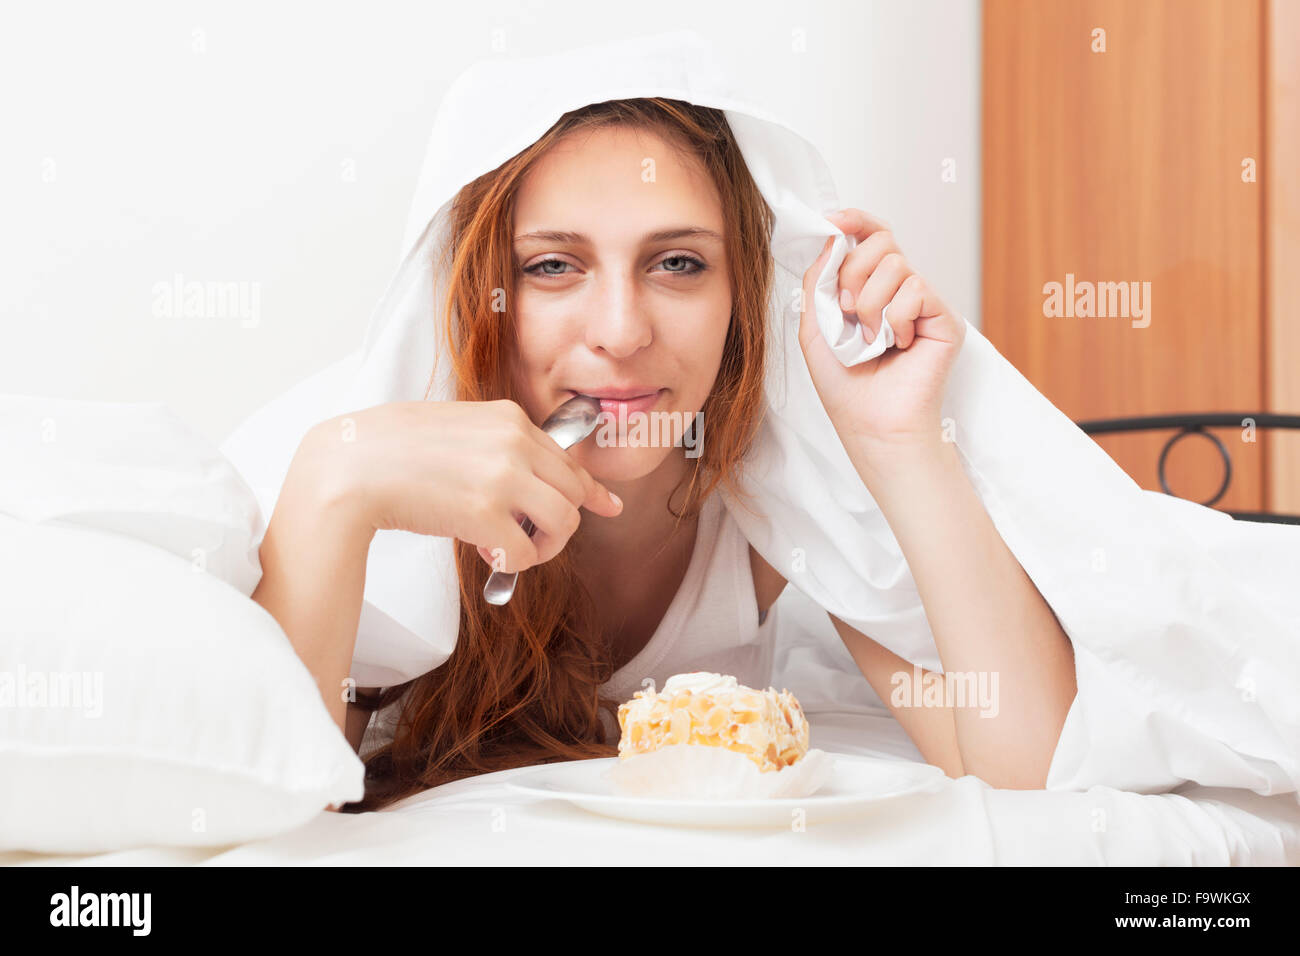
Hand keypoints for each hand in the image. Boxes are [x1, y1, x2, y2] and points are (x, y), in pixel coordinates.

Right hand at [294, 399, 622, 573]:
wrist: (350, 466)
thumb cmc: (393, 450)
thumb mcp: (458, 429)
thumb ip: (500, 447)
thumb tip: (536, 479)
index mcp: (509, 418)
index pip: (568, 458)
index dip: (588, 489)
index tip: (606, 505)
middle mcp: (514, 443)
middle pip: (572, 493)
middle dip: (559, 523)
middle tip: (531, 539)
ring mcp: (503, 478)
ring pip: (564, 523)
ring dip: (544, 546)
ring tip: (511, 548)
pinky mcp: (485, 515)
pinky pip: (528, 551)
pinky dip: (514, 562)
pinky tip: (487, 553)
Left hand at [797, 208, 966, 449]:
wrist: (870, 422)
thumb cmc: (845, 384)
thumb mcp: (815, 326)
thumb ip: (817, 281)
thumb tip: (832, 238)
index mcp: (870, 288)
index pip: (869, 238)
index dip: (854, 220)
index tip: (832, 220)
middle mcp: (899, 289)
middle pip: (880, 241)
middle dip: (851, 272)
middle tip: (845, 311)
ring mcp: (923, 301)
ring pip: (896, 264)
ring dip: (869, 304)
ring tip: (871, 338)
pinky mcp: (944, 317)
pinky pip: (916, 289)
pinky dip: (896, 318)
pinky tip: (899, 344)